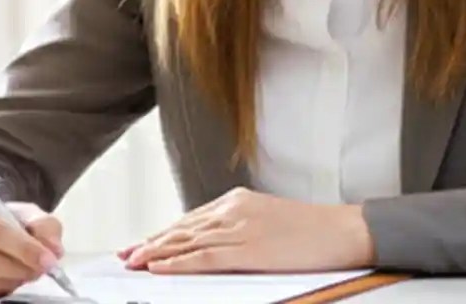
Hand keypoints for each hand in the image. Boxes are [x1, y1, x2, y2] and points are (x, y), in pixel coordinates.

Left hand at [117, 187, 373, 273]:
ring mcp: (239, 228)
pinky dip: (177, 263)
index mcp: (237, 200)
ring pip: (186, 242)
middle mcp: (233, 209)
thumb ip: (241, 224)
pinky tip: (158, 267)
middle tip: (124, 253)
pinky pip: (203, 257)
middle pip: (182, 228)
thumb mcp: (269, 218)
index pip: (191, 218)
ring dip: (155, 253)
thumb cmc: (311, 229)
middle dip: (151, 242)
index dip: (163, 232)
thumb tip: (217, 240)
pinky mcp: (247, 249)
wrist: (341, 230)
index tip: (142, 242)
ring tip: (132, 261)